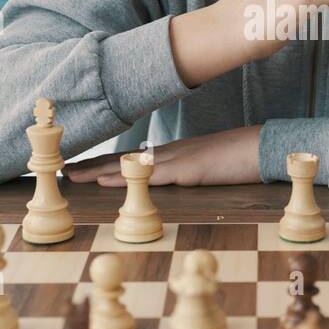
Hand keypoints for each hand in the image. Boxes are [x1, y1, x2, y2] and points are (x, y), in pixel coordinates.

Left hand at [64, 126, 262, 186]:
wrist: (264, 146)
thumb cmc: (242, 157)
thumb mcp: (212, 165)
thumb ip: (193, 171)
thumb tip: (179, 180)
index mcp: (175, 153)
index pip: (133, 158)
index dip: (105, 163)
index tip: (82, 167)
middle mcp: (171, 153)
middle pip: (124, 159)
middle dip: (92, 165)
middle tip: (63, 170)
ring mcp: (179, 160)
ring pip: (131, 166)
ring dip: (99, 171)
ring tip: (72, 176)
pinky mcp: (189, 170)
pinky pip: (153, 175)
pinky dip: (128, 179)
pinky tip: (107, 182)